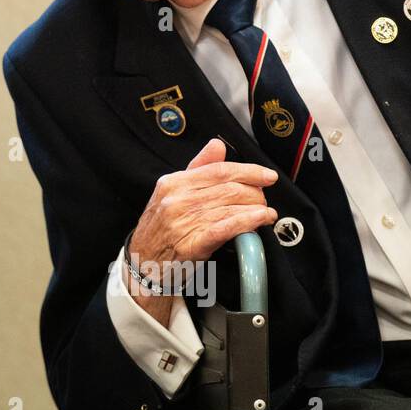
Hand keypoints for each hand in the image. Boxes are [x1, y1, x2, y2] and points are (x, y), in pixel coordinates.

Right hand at [126, 138, 278, 326]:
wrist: (143, 263)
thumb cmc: (161, 228)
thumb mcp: (171, 193)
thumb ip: (197, 168)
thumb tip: (217, 145)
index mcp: (172, 183)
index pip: (217, 170)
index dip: (248, 171)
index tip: (267, 175)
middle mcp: (176, 200)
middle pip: (228, 188)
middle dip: (255, 193)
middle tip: (264, 199)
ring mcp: (182, 222)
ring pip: (230, 207)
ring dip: (257, 209)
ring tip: (266, 213)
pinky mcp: (191, 244)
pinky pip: (226, 228)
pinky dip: (247, 222)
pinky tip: (260, 220)